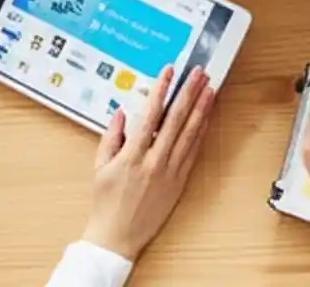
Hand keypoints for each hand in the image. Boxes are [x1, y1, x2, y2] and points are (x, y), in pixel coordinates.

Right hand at [81, 65, 215, 259]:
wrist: (117, 237)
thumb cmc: (105, 203)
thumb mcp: (100, 167)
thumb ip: (111, 137)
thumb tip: (121, 113)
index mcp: (133, 156)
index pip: (150, 115)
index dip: (161, 90)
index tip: (169, 73)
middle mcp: (155, 161)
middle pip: (176, 120)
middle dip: (188, 93)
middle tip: (198, 73)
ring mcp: (170, 172)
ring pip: (190, 134)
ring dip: (201, 109)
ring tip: (209, 89)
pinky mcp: (179, 182)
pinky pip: (193, 152)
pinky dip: (201, 132)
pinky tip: (206, 118)